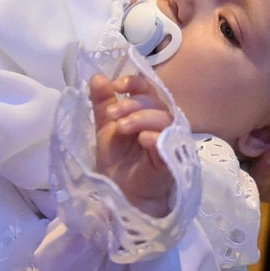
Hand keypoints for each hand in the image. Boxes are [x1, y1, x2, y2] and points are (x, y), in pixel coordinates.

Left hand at [90, 73, 173, 216]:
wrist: (121, 193)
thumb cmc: (118, 161)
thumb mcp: (106, 128)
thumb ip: (103, 103)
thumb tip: (96, 77)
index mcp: (147, 111)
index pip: (148, 89)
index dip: (134, 83)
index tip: (116, 86)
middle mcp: (163, 121)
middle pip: (155, 102)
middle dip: (132, 104)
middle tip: (112, 115)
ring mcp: (170, 140)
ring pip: (164, 119)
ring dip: (141, 118)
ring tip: (122, 128)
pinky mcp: (172, 159)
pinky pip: (169, 143)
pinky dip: (156, 137)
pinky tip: (143, 139)